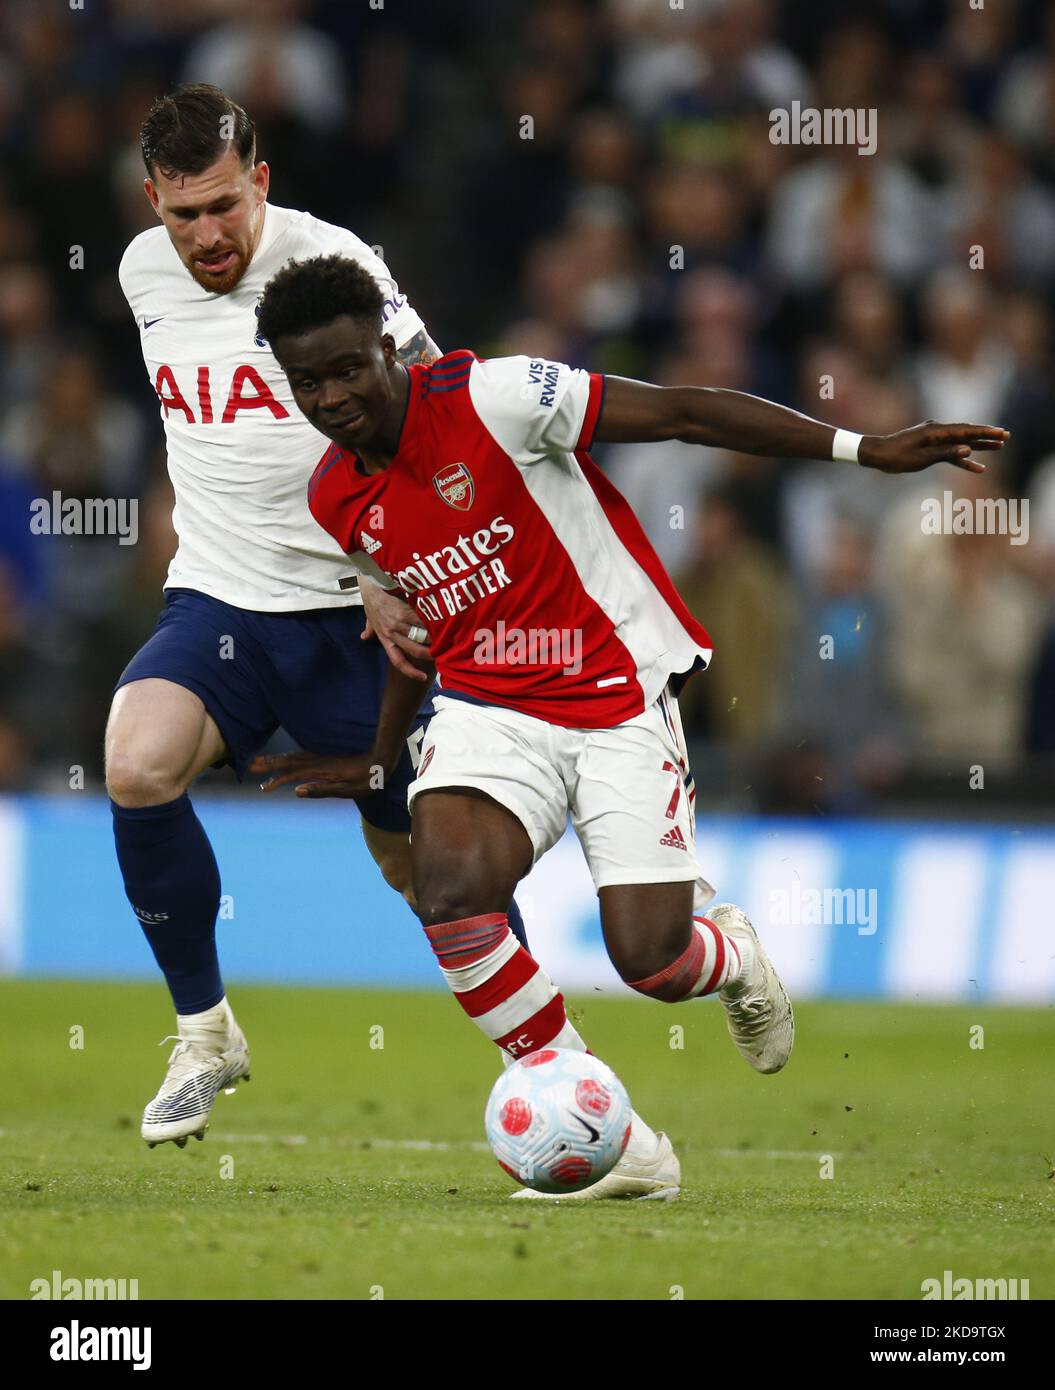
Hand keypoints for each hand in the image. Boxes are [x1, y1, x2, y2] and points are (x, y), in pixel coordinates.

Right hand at [249, 750, 381, 798]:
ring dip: (276, 759)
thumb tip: (296, 791)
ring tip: (260, 761)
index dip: (276, 781)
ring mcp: (321, 758)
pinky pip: (301, 756)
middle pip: (288, 762)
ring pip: (293, 757)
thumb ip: (320, 790)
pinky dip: (288, 757)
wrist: (381, 760)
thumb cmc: (366, 780)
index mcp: (321, 772)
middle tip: (250, 766)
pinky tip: (283, 760)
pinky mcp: (326, 757)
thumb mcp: (346, 790)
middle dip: (269, 764)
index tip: (263, 787)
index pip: (293, 775)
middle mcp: (318, 762)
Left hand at [358, 580, 430, 680]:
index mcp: (385, 638)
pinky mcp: (404, 612)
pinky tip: (440, 622)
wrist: (371, 583)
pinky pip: (421, 622)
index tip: (422, 677)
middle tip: (440, 654)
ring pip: (420, 637)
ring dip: (433, 639)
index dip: (410, 671)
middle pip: (413, 651)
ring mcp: (397, 623)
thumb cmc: (372, 599)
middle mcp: (391, 634)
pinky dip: (431, 623)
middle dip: (429, 654)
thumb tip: (364, 637)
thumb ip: (370, 629)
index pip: (397, 660)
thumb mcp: (369, 617)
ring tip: (445, 638)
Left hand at [860, 421, 1008, 473]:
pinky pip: (951, 454)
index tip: (1001, 433)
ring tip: (998, 447)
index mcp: (936, 431)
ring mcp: (934, 439)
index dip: (985, 432)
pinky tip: (977, 467)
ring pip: (961, 443)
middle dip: (987, 436)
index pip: (965, 430)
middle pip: (967, 434)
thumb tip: (968, 450)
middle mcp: (937, 432)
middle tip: (1006, 437)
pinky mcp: (930, 448)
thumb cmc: (896, 456)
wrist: (876, 455)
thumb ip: (945, 454)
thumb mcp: (921, 458)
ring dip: (979, 446)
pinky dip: (963, 460)